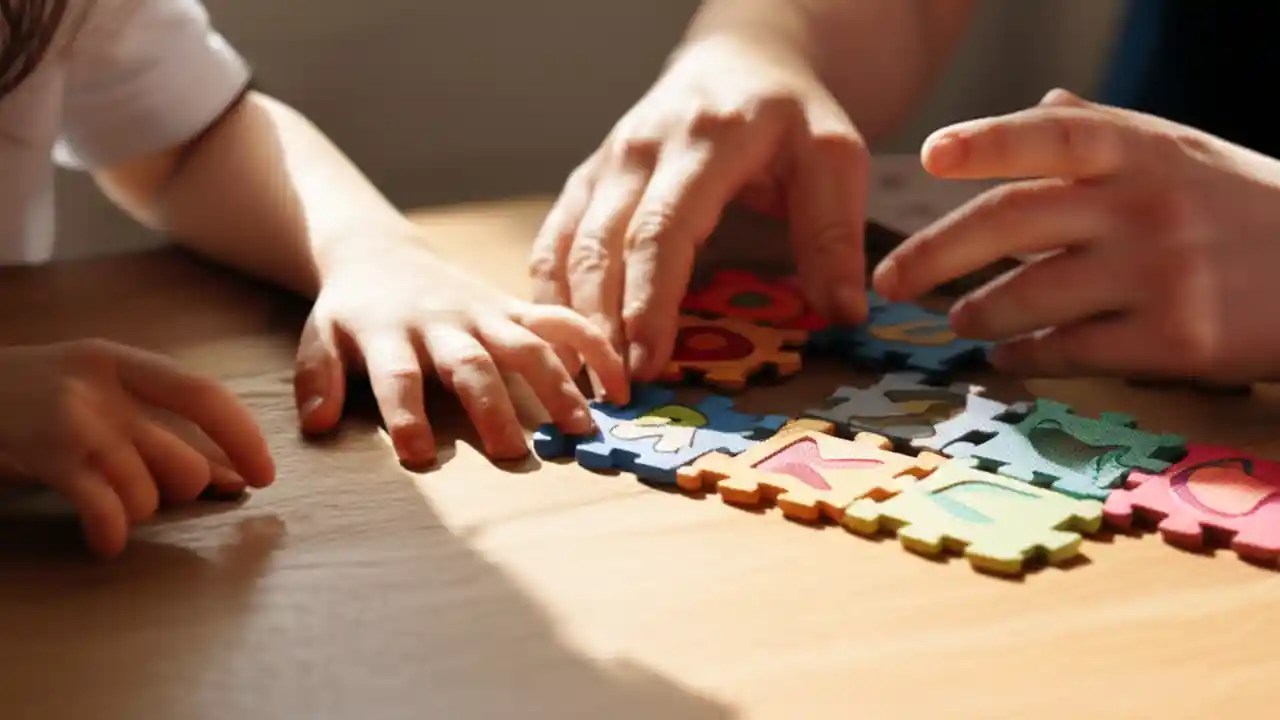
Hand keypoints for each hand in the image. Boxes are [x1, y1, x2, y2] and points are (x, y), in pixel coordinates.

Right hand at [0, 341, 275, 558]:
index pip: (206, 395)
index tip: (264, 477)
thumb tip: (235, 477)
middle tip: (156, 490)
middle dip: (183, 489)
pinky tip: (107, 542)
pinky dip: (113, 532)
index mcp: (124, 362)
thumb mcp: (99, 395)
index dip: (244, 438)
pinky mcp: (46, 457)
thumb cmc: (32, 402)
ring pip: (149, 489)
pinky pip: (106, 508)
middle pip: (183, 457)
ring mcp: (73, 420)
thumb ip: (162, 427)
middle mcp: (103, 385)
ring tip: (111, 503)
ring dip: (140, 509)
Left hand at [295, 231, 628, 465]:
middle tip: (513, 451)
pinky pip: (561, 321)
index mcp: (389, 333)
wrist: (382, 255)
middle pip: (470, 364)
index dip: (406, 413)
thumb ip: (319, 378)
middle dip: (491, 406)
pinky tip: (622, 384)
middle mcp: (443, 323)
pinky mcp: (514, 308)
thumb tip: (317, 424)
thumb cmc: (353, 313)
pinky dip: (593, 347)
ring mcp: (484, 313)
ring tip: (582, 429)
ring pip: (526, 344)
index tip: (419, 454)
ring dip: (557, 384)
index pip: (397, 375)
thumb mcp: (320, 338)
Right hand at [529, 37, 870, 378]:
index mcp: (704, 142)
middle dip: (600, 323)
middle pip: (602, 245)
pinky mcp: (587, 179)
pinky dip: (550, 291)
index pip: (663, 230)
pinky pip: (555, 239)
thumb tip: (845, 315)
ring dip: (568, 315)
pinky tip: (559, 339)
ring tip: (582, 380)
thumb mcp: (832, 159)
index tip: (648, 364)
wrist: (739, 60)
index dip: (650, 302)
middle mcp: (640, 150)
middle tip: (613, 392)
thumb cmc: (790, 116)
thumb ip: (833, 235)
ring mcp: (605, 163)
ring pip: (569, 245)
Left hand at [875, 89, 1279, 381]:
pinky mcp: (1174, 339)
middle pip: (1010, 222)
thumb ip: (1109, 133)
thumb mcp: (1186, 154)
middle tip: (889, 281)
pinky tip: (1007, 359)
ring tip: (958, 321)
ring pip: (1029, 294)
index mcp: (1144, 150)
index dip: (985, 142)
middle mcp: (1145, 204)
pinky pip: (1071, 349)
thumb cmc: (1246, 210)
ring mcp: (1160, 274)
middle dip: (934, 254)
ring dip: (977, 313)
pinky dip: (1026, 356)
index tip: (930, 157)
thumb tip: (1040, 105)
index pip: (1051, 134)